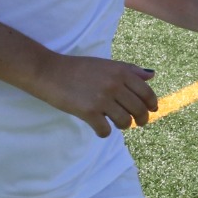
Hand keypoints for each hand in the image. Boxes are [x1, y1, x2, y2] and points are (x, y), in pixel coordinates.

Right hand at [29, 53, 158, 136]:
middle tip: (137, 123)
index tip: (151, 110)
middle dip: (141, 119)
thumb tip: (151, 76)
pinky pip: (105, 130)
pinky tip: (98, 128)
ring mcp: (101, 99)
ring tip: (115, 123)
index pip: (146, 93)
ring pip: (125, 122)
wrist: (46, 71)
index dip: (151, 104)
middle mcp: (114, 85)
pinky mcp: (88, 112)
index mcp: (120, 72)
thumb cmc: (75, 68)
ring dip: (123, 125)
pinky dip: (103, 132)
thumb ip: (128, 70)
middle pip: (138, 109)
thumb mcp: (104, 64)